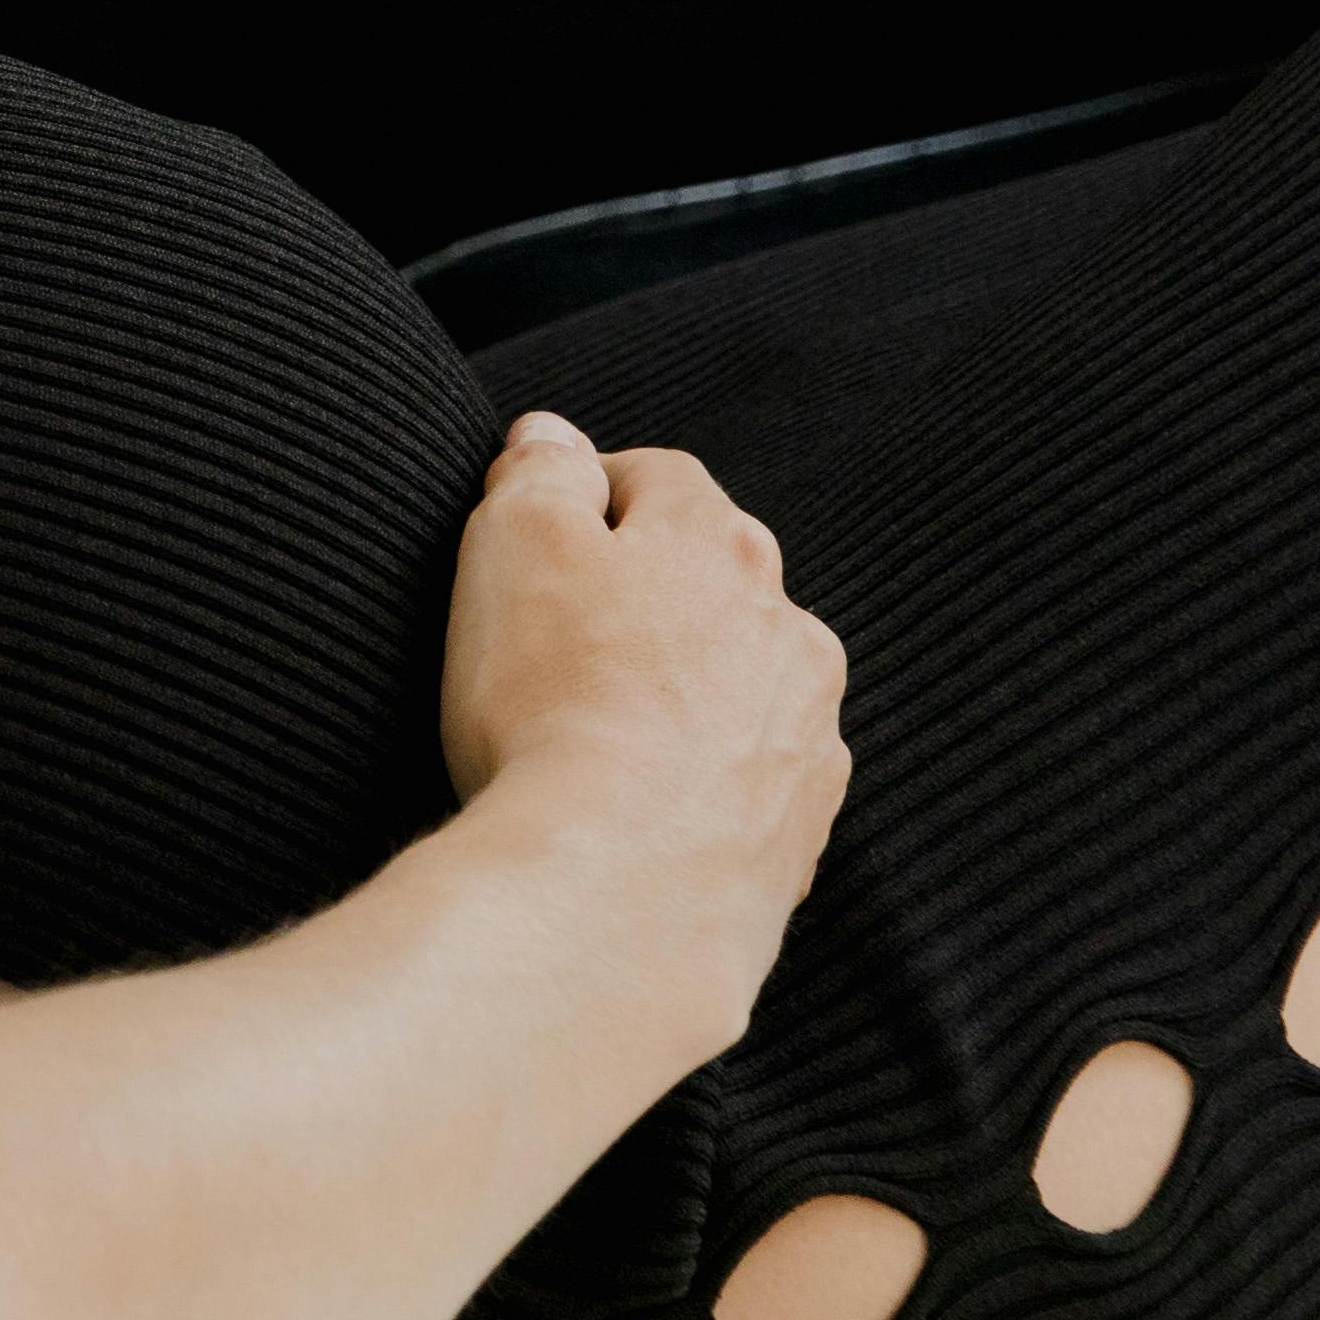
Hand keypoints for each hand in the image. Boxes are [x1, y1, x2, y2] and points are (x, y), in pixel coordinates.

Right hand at [437, 409, 849, 1013]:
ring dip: (690, 689)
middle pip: (716, 578)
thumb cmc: (554, 700)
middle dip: (649, 591)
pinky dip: (708, 780)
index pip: (658, 477)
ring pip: (747, 682)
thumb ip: (537, 472)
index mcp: (718, 543)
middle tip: (558, 634)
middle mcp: (789, 629)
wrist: (624, 884)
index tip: (533, 533)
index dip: (588, 492)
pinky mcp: (803, 833)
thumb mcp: (512, 544)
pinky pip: (756, 780)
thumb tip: (552, 436)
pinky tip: (640, 805)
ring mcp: (808, 737)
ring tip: (600, 730)